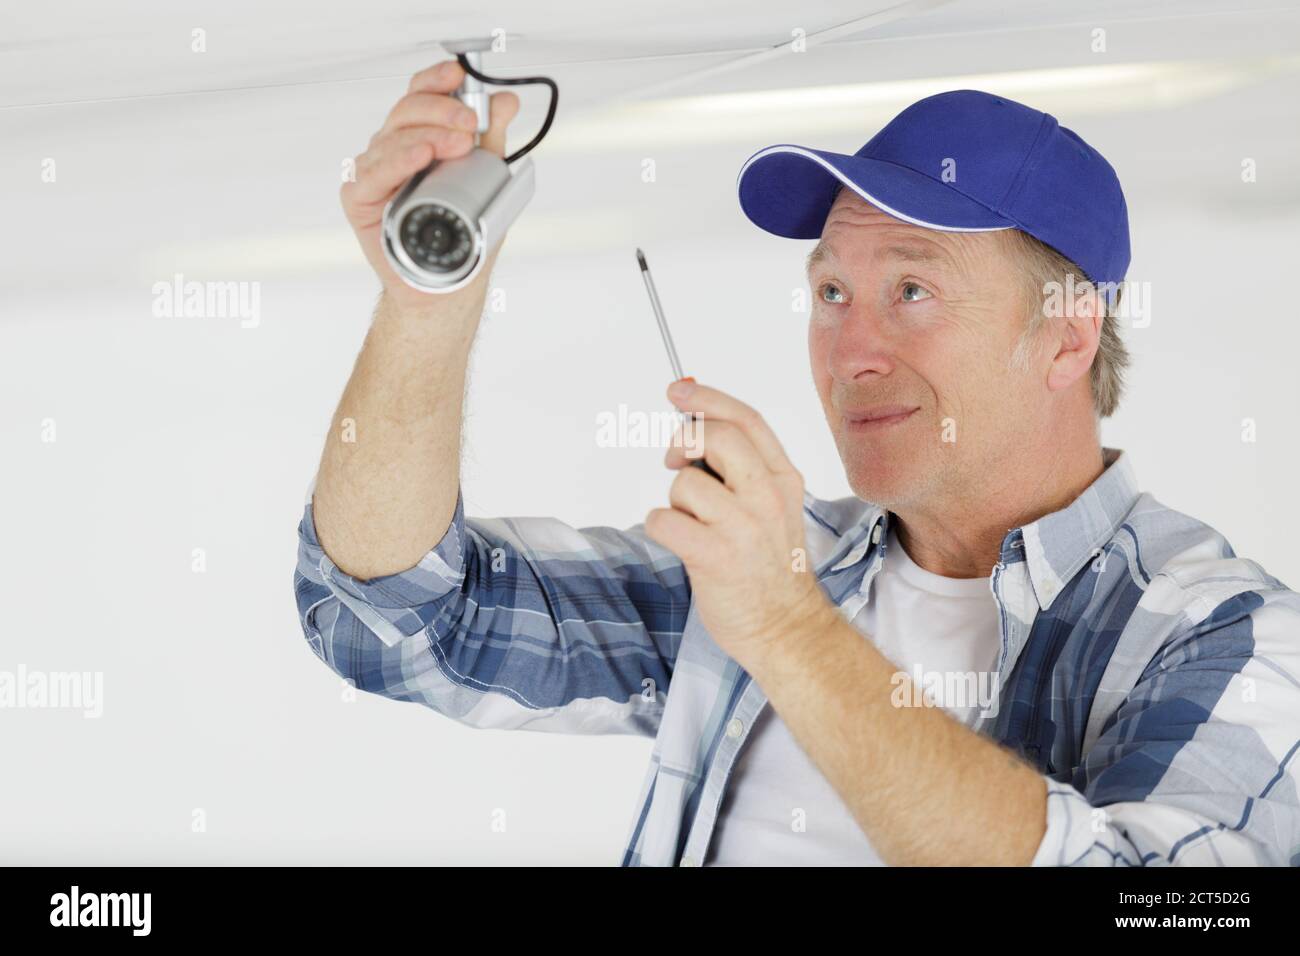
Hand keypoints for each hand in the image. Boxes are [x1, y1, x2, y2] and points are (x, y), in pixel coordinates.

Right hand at [340, 59, 519, 313]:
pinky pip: (373, 172)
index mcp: (420, 136)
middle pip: (407, 110)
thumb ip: (491, 138)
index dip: (437, 80)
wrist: (448, 281)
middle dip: (441, 110)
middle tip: (470, 124)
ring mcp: (374, 171)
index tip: (460, 74)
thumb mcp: (487, 179)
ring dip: (427, 134)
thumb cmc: (463, 232)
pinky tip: (420, 156)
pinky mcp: (360, 198)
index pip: (421, 94)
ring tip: (457, 143)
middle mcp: (393, 148)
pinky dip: (398, 161)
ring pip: (392, 137)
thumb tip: (506, 100)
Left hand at [643, 380, 836, 674]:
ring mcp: (743, 527)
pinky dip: (661, 528)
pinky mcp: (715, 557)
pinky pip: (663, 520)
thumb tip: (692, 425)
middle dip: (683, 441)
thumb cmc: (769, 566)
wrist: (786, 628)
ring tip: (696, 526)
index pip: (746, 420)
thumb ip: (740, 468)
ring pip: (684, 484)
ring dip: (676, 502)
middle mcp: (767, 496)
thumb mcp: (772, 506)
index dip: (707, 398)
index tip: (677, 390)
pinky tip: (682, 544)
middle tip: (675, 461)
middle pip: (714, 437)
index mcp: (783, 478)